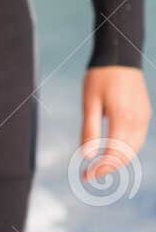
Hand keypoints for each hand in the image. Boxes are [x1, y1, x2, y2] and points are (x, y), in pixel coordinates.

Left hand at [80, 66, 149, 181]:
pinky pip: (138, 139)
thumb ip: (89, 129)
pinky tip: (113, 151)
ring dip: (119, 160)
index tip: (86, 176)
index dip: (101, 168)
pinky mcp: (145, 114)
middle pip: (126, 155)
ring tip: (100, 167)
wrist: (119, 55)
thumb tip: (86, 155)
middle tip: (90, 175)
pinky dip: (127, 149)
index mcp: (123, 119)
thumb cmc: (100, 77)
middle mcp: (137, 121)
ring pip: (134, 149)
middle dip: (109, 168)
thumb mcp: (89, 101)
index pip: (114, 154)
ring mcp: (144, 118)